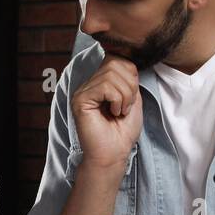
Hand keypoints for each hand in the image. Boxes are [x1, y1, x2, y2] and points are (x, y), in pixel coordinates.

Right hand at [70, 54, 142, 170]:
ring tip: (120, 111)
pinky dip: (116, 99)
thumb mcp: (133, 99)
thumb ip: (129, 79)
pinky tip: (113, 113)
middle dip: (130, 85)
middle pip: (115, 63)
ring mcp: (83, 91)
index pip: (117, 59)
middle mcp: (89, 84)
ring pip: (111, 74)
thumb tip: (128, 61)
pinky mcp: (80, 100)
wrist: (113, 155)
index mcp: (100, 83)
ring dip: (124, 95)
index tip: (130, 99)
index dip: (131, 75)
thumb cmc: (122, 133)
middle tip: (127, 106)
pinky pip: (104, 86)